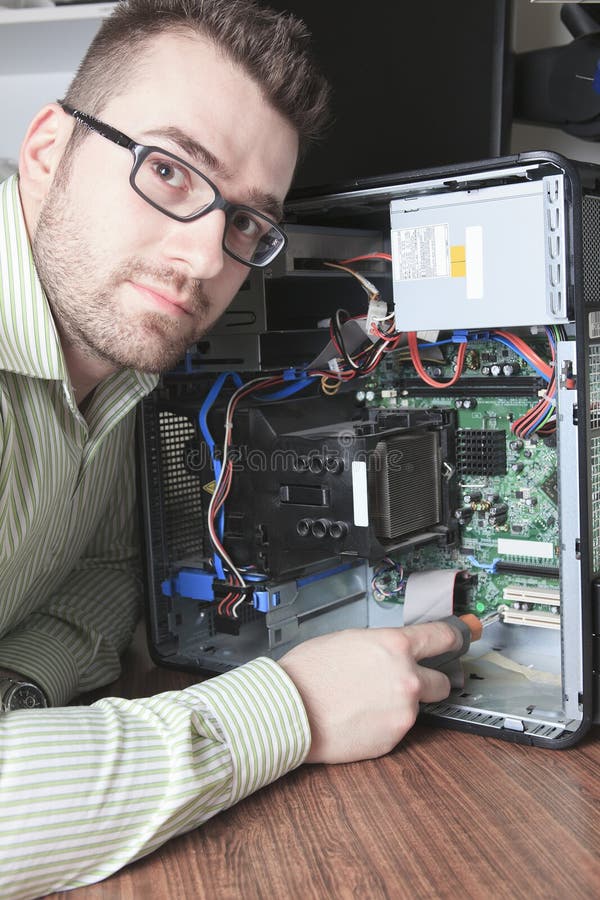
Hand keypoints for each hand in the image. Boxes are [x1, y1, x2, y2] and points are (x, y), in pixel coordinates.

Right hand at [278, 621, 460, 763]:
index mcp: (395, 646)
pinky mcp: (393, 741)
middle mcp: (407, 679)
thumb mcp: (348, 640)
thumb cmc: (309, 671)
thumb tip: (393, 653)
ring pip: (415, 708)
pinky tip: (358, 718)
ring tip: (364, 702)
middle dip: (427, 681)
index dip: (454, 638)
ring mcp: (403, 713)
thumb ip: (381, 646)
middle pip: (441, 682)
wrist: (289, 709)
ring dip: (399, 705)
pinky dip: (383, 724)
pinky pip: (396, 729)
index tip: (461, 638)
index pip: (442, 638)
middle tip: (403, 682)